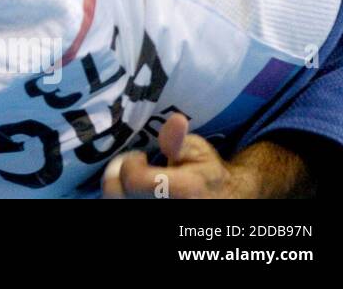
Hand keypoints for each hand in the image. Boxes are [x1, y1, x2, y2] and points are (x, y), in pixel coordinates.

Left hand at [101, 113, 302, 197]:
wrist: (226, 201)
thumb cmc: (207, 173)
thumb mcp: (198, 151)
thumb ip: (179, 140)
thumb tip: (176, 120)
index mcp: (180, 190)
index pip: (132, 180)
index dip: (130, 164)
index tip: (140, 156)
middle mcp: (167, 207)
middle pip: (117, 193)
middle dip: (119, 176)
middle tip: (134, 168)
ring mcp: (159, 216)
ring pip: (118, 201)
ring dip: (122, 188)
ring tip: (139, 180)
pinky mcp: (153, 222)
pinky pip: (124, 204)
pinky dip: (128, 197)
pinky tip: (143, 192)